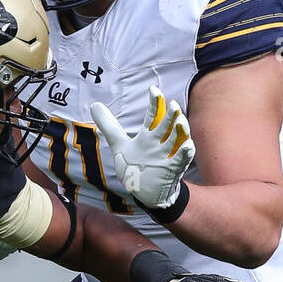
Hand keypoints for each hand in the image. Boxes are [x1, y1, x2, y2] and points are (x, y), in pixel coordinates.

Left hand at [91, 88, 194, 208]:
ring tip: (180, 121)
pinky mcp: (172, 169)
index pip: (153, 116)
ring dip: (181, 130)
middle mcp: (160, 143)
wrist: (143, 191)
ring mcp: (167, 155)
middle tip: (172, 104)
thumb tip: (95, 104)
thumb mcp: (119, 146)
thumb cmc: (134, 166)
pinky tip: (187, 145)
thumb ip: (109, 126)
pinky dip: (184, 153)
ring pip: (177, 140)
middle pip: (167, 126)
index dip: (154, 103)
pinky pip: (181, 160)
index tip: (153, 89)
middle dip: (171, 115)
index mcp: (148, 136)